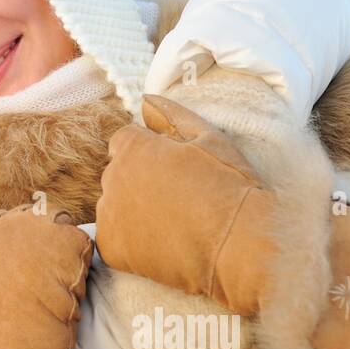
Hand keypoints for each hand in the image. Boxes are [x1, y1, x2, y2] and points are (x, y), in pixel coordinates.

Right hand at [0, 203, 93, 348]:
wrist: (10, 343)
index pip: (7, 218)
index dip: (23, 239)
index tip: (31, 258)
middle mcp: (8, 223)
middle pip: (36, 215)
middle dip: (47, 237)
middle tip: (53, 270)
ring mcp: (39, 228)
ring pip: (62, 224)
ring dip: (66, 249)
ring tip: (61, 283)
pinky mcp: (68, 238)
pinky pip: (84, 244)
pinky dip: (83, 265)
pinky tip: (71, 289)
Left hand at [94, 94, 279, 314]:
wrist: (240, 245)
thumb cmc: (230, 187)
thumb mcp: (209, 138)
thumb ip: (171, 116)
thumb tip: (145, 101)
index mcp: (132, 147)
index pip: (125, 141)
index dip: (152, 154)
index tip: (176, 171)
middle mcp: (112, 177)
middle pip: (118, 173)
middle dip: (140, 179)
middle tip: (179, 198)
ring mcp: (109, 214)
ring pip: (114, 205)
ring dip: (134, 210)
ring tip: (173, 222)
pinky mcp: (111, 247)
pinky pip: (112, 237)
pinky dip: (130, 241)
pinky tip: (162, 242)